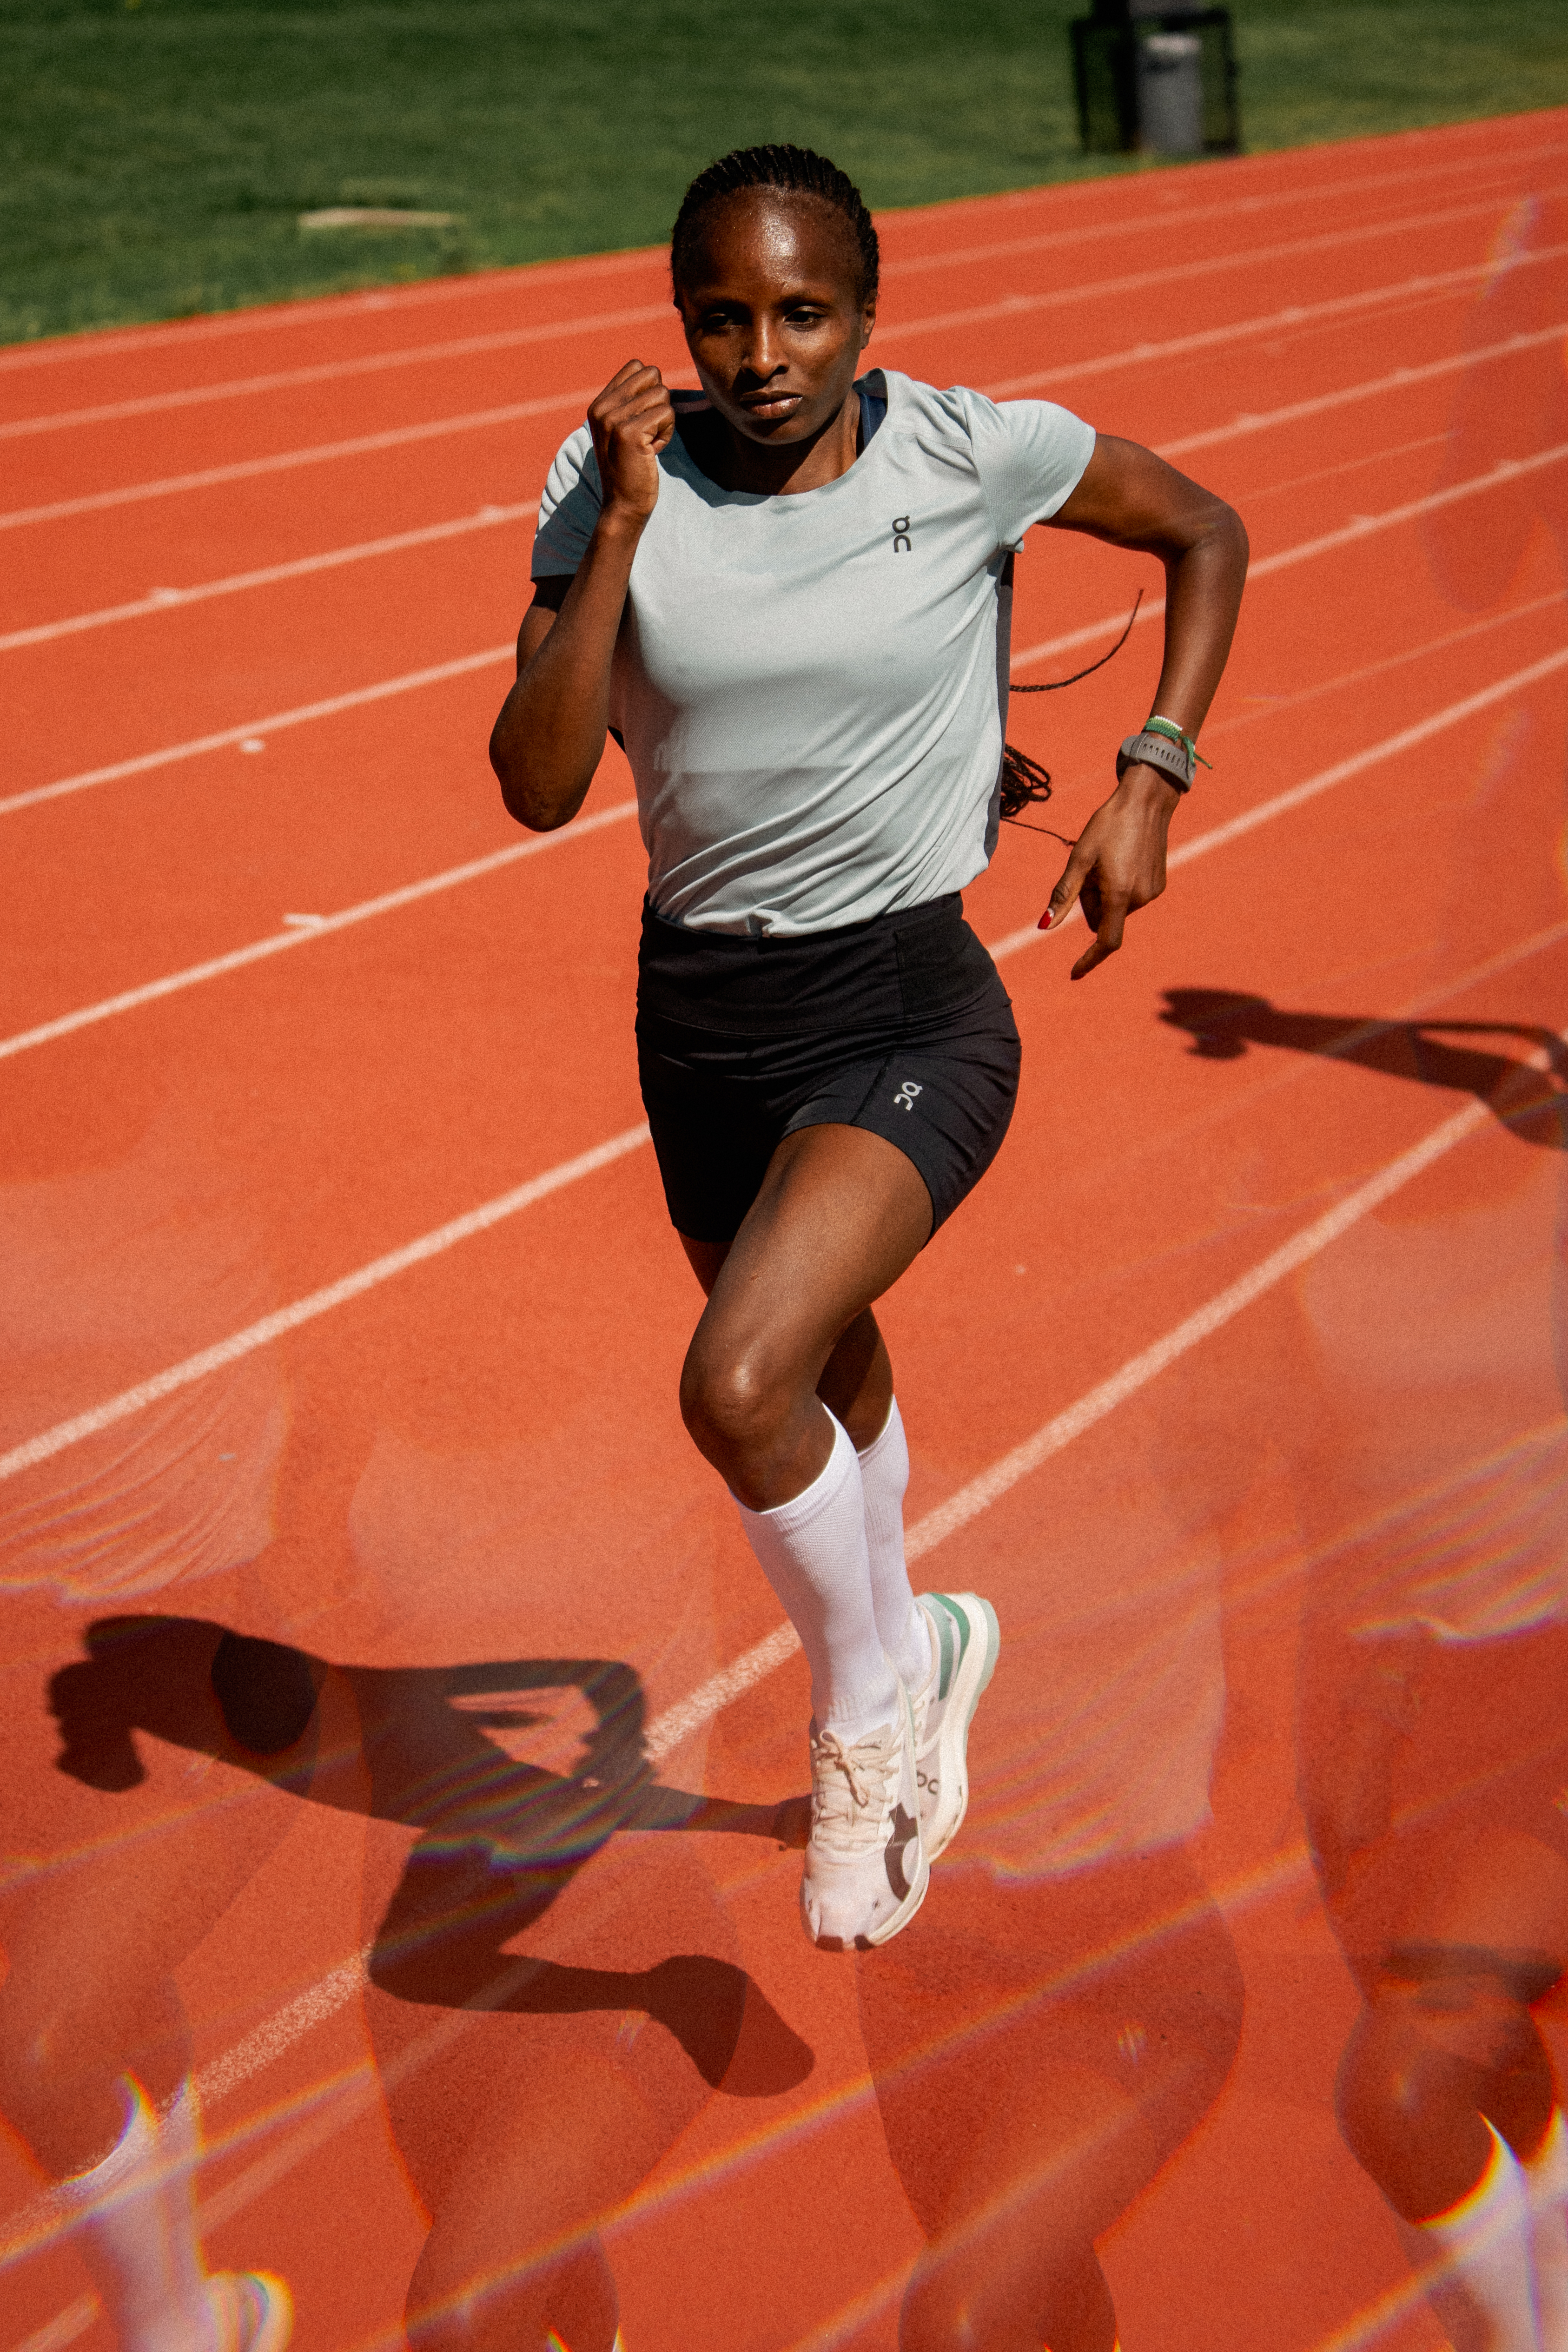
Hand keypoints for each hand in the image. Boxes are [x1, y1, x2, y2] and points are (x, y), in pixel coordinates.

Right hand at [588, 359, 675, 524]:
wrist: (623, 506)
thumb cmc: (631, 469)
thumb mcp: (622, 429)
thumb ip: (630, 401)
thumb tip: (653, 373)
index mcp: (599, 404)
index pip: (637, 366)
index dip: (650, 391)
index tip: (642, 420)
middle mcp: (602, 408)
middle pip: (652, 376)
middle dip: (659, 403)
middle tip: (647, 432)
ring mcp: (614, 420)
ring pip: (662, 394)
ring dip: (664, 422)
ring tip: (648, 445)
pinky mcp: (630, 433)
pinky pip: (667, 414)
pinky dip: (666, 434)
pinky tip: (652, 452)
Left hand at [1038, 764, 1180, 979]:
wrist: (1146, 800)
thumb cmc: (1108, 824)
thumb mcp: (1080, 857)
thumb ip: (1063, 895)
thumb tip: (1043, 926)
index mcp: (1120, 894)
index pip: (1105, 941)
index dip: (1089, 960)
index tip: (1074, 974)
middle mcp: (1140, 898)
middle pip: (1103, 918)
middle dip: (1090, 903)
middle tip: (1089, 869)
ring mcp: (1153, 892)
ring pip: (1116, 908)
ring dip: (1105, 893)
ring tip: (1108, 859)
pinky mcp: (1159, 883)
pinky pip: (1130, 897)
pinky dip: (1119, 887)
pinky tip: (1121, 858)